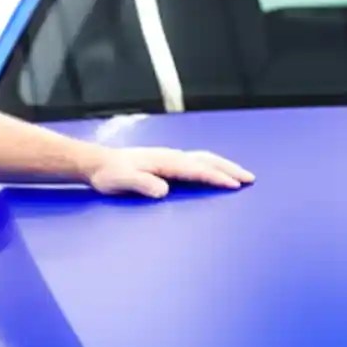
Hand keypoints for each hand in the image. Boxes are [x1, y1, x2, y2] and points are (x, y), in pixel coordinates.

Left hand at [86, 147, 254, 197]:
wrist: (97, 163)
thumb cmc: (109, 174)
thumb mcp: (121, 181)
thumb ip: (142, 184)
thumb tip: (163, 191)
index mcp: (163, 161)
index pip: (195, 169)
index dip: (215, 177)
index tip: (233, 185)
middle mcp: (170, 156)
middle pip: (206, 160)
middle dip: (229, 169)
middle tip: (249, 179)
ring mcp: (170, 157)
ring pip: (204, 158)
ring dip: (224, 166)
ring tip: (241, 175)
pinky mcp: (167, 162)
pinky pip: (196, 161)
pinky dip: (212, 166)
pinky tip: (216, 172)